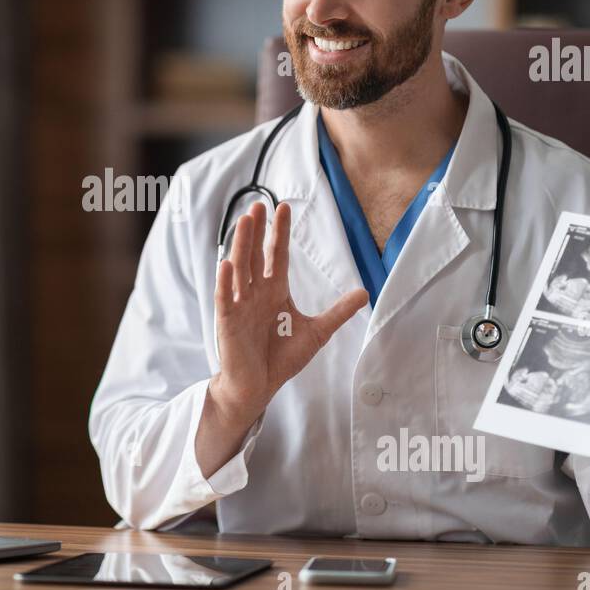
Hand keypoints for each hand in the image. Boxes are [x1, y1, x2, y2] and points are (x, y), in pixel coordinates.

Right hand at [209, 200, 367, 428]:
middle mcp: (255, 293)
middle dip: (257, 230)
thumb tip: (364, 293)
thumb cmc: (281, 358)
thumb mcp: (317, 332)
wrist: (258, 386)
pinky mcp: (227, 322)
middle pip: (255, 255)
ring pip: (240, 268)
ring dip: (241, 244)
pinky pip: (225, 298)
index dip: (279, 233)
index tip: (284, 208)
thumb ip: (338, 312)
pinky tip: (226, 263)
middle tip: (259, 203)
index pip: (276, 255)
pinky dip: (225, 281)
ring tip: (245, 221)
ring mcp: (239, 305)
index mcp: (275, 291)